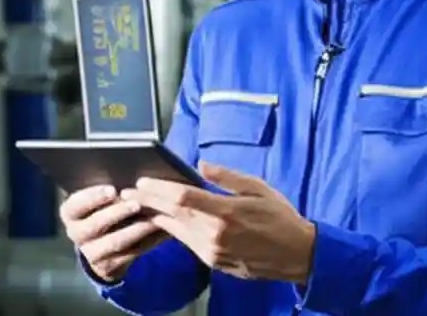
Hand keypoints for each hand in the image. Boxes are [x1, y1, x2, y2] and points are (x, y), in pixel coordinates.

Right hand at [60, 185, 168, 282]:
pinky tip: (162, 230)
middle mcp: (75, 233)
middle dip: (118, 212)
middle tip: (137, 203)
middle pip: (96, 224)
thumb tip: (131, 176)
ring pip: (116, 241)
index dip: (93, 197)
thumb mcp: (99, 198)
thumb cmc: (104, 207)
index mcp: (70, 212)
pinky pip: (131, 253)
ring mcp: (90, 252)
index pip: (76, 204)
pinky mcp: (108, 266)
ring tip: (155, 217)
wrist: (103, 243)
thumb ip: (108, 189)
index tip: (112, 189)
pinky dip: (148, 241)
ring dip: (137, 228)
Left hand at [123, 162, 316, 283]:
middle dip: (147, 202)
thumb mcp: (258, 188)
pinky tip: (163, 221)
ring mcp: (213, 252)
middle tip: (127, 192)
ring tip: (139, 204)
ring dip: (156, 217)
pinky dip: (172, 230)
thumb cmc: (281, 218)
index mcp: (226, 213)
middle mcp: (215, 235)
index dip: (158, 190)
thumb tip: (202, 165)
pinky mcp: (214, 263)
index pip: (182, 199)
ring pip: (176, 231)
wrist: (298, 255)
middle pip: (172, 215)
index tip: (141, 181)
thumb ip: (227, 177)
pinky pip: (187, 243)